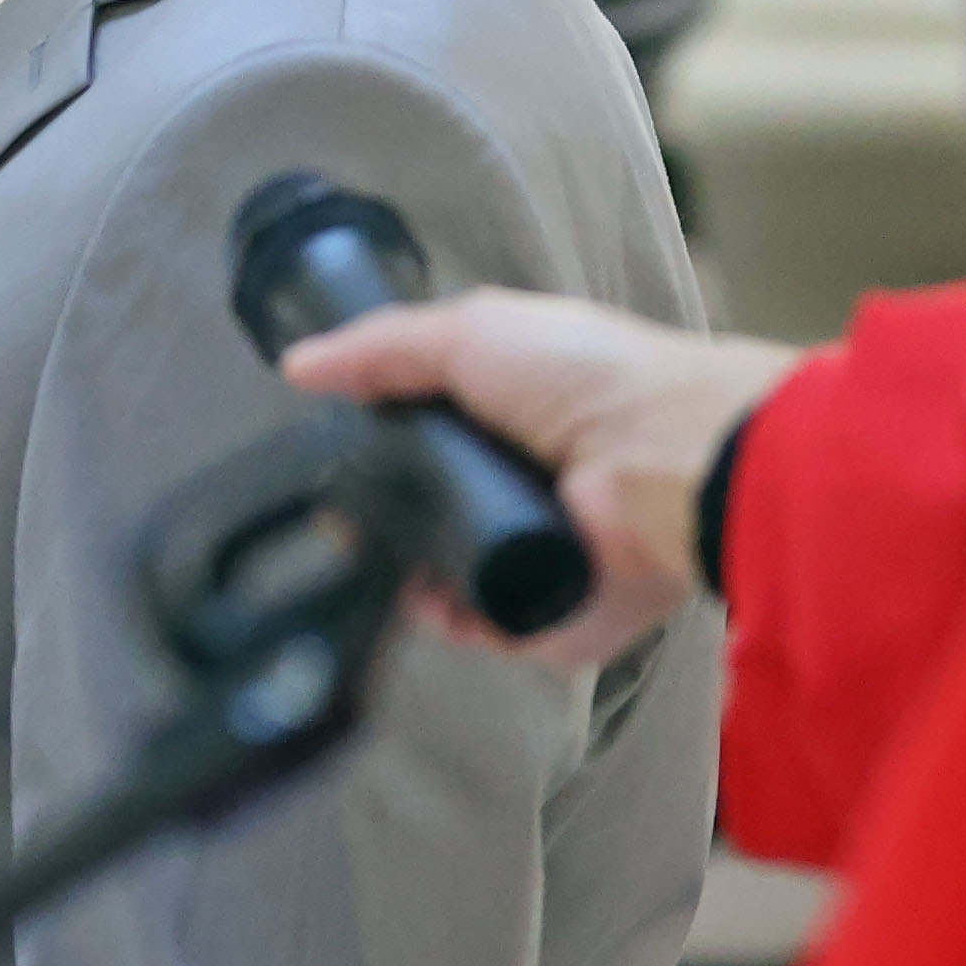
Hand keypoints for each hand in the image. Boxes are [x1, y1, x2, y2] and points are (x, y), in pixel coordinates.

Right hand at [277, 291, 802, 666]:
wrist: (667, 458)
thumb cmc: (584, 377)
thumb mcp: (470, 332)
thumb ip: (381, 349)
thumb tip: (299, 366)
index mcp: (514, 420)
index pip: (426, 448)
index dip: (375, 459)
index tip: (330, 469)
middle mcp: (527, 492)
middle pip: (427, 523)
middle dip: (380, 529)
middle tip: (346, 527)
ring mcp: (541, 561)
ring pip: (447, 586)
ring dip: (410, 581)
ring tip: (392, 566)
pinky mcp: (556, 619)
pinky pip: (487, 634)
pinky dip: (458, 624)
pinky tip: (439, 602)